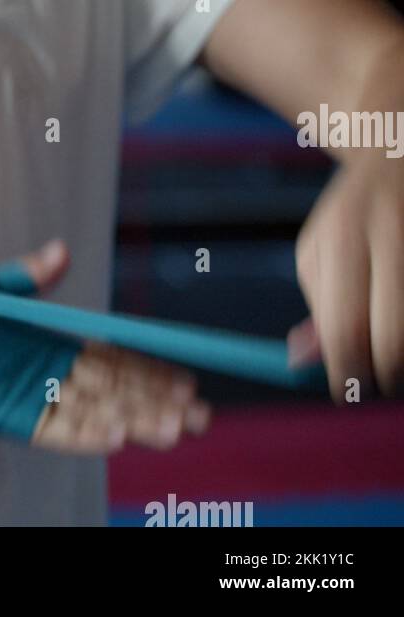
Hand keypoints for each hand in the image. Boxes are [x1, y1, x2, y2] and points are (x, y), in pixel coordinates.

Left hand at [15, 242, 210, 454]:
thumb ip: (21, 278)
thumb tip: (62, 251)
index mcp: (47, 346)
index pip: (110, 361)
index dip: (148, 372)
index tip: (187, 383)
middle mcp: (47, 374)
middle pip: (112, 392)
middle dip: (156, 405)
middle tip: (202, 418)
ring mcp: (31, 398)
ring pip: (93, 413)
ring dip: (133, 423)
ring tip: (175, 432)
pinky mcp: (8, 418)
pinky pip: (54, 430)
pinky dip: (87, 435)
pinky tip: (119, 439)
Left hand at [289, 157, 403, 400]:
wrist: (398, 148)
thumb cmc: (352, 214)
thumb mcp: (318, 251)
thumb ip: (317, 307)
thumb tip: (303, 361)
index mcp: (345, 236)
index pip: (346, 324)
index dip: (346, 368)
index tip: (345, 390)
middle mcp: (393, 233)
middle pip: (394, 333)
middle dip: (385, 371)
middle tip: (378, 383)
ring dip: (403, 351)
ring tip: (390, 350)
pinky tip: (397, 318)